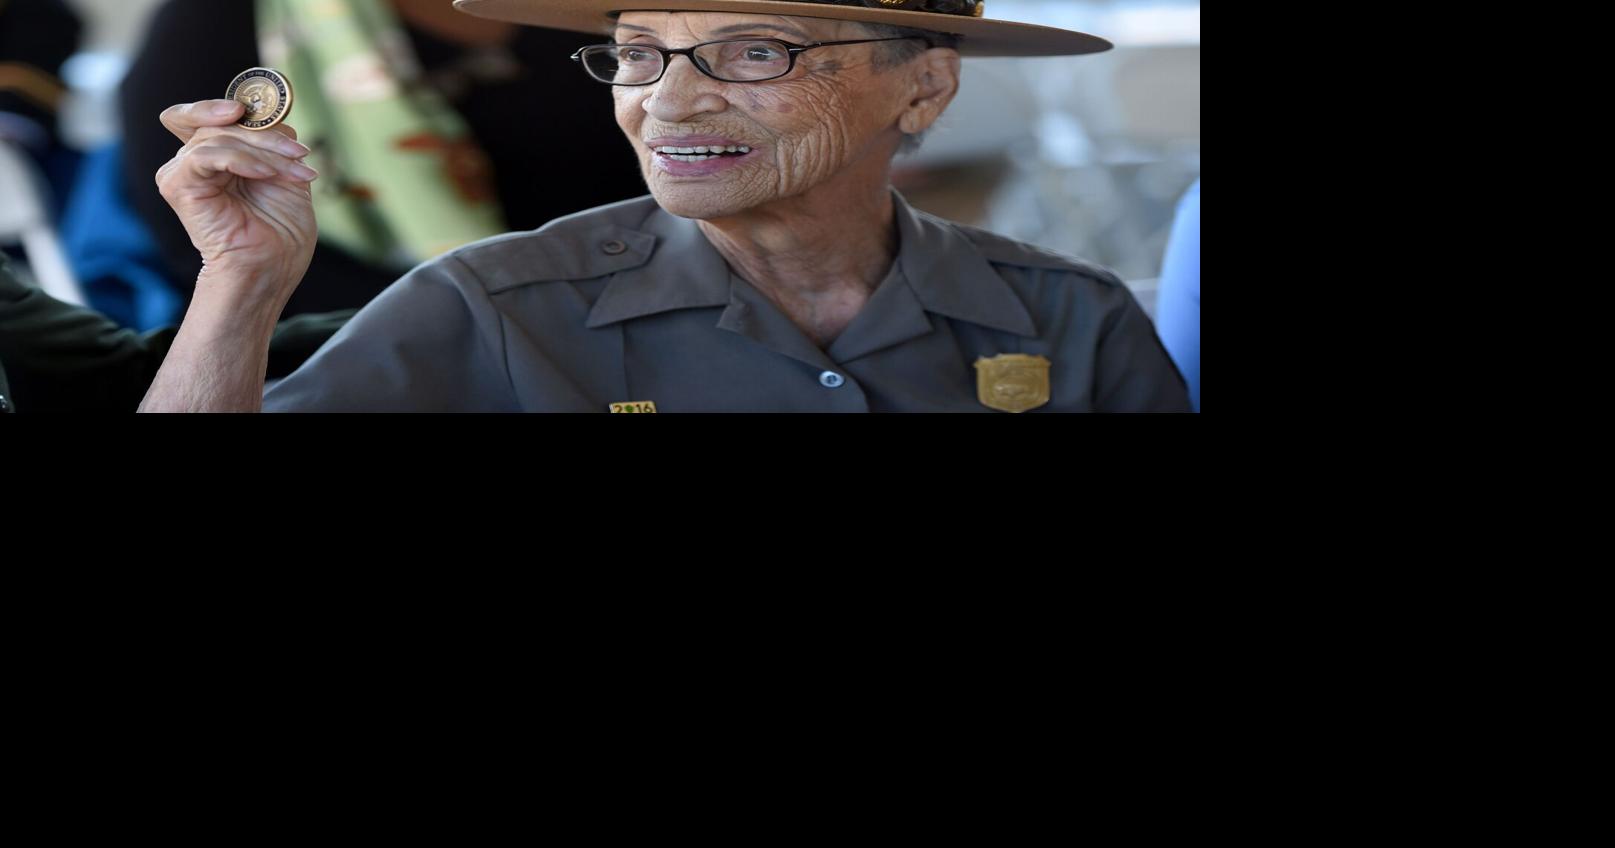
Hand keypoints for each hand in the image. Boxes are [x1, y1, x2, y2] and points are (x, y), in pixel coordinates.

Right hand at [155, 99, 317, 300]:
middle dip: (265, 133)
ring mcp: (182, 171)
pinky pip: (206, 155)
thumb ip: (273, 140)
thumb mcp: (286, 173)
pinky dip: (243, 160)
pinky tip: (267, 175)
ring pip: (219, 136)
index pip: (210, 112)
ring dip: (266, 153)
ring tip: (298, 173)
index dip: (235, 104)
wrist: (270, 268)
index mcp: (216, 155)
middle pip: (220, 121)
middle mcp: (193, 160)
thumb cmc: (280, 231)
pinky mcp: (177, 184)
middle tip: (299, 151)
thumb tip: (271, 113)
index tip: (271, 106)